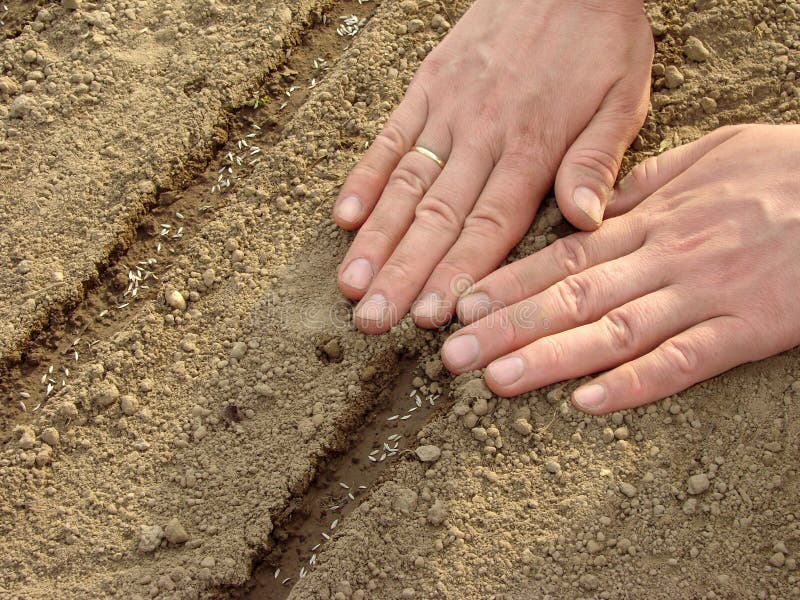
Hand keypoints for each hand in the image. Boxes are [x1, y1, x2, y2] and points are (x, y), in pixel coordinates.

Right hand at [333, 0, 652, 332]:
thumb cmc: (600, 39)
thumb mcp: (625, 98)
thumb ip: (598, 162)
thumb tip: (585, 221)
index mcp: (533, 146)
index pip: (489, 225)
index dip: (456, 274)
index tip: (428, 318)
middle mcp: (482, 134)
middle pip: (436, 216)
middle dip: (402, 274)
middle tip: (371, 321)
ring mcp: (448, 110)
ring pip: (405, 185)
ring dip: (375, 239)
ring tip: (349, 285)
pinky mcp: (426, 87)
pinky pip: (389, 137)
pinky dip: (365, 178)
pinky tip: (344, 217)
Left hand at [441, 124, 799, 413]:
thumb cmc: (782, 171)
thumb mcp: (706, 156)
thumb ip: (641, 186)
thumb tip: (588, 210)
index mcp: (651, 220)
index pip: (563, 257)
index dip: (508, 283)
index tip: (463, 304)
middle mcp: (666, 258)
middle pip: (572, 298)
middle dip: (507, 327)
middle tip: (454, 354)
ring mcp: (706, 295)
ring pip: (614, 331)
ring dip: (551, 357)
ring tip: (497, 380)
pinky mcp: (750, 329)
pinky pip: (685, 360)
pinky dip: (636, 383)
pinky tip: (588, 403)